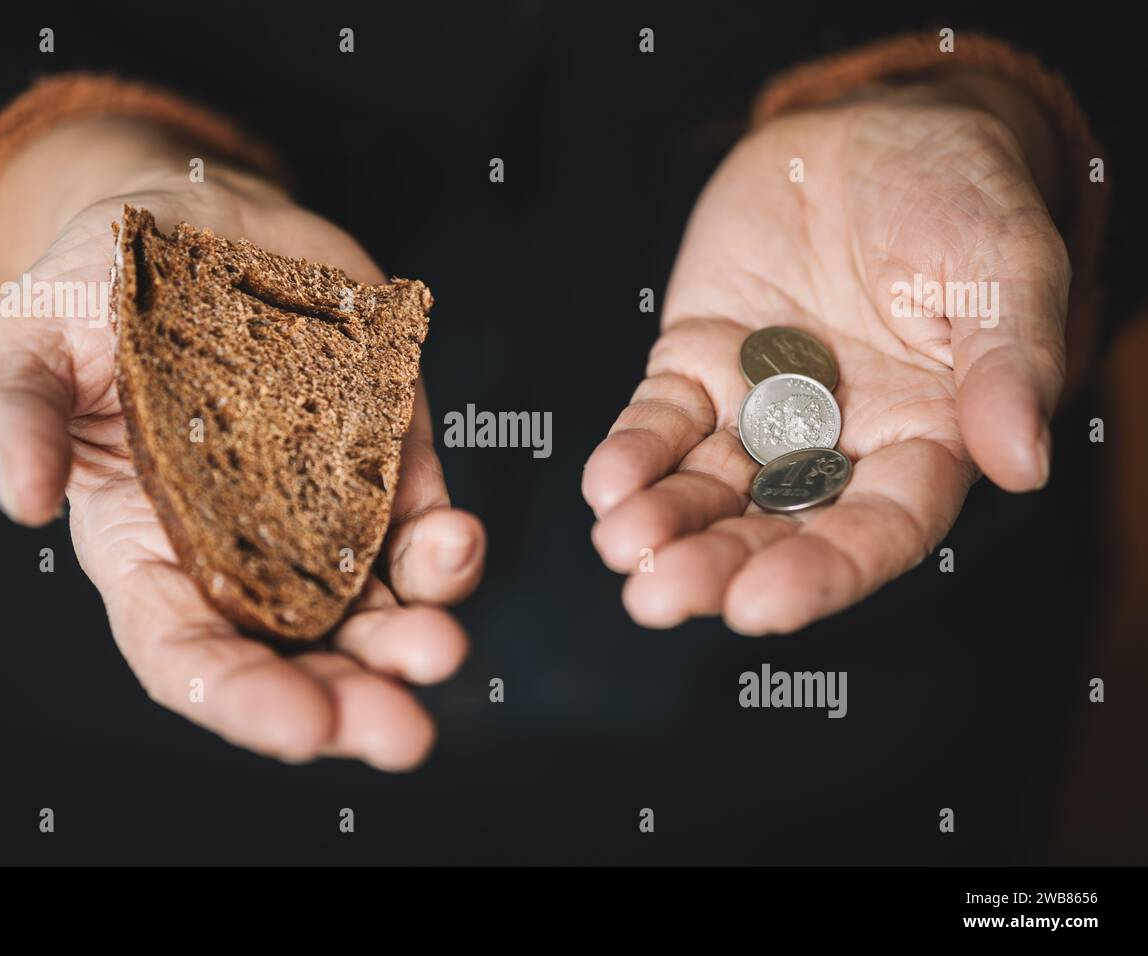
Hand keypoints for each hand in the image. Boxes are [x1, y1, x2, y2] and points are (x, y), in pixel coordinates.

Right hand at [0, 119, 484, 769]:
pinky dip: (447, 548)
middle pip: (300, 652)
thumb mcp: (25, 343)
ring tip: (442, 650)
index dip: (242, 699)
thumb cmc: (96, 292)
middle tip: (400, 730)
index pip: (191, 653)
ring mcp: (324, 507)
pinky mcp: (386, 459)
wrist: (197, 223)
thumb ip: (7, 417)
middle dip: (351, 700)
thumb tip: (20, 499)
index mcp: (149, 548)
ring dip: (414, 637)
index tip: (301, 726)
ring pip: (376, 606)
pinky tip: (456, 541)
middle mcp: (245, 548)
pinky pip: (422, 523)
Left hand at [584, 76, 1069, 633]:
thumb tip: (1023, 465)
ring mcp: (760, 407)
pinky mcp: (700, 363)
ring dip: (663, 521)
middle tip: (659, 599)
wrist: (872, 131)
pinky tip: (606, 483)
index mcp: (923, 439)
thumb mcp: (1006, 264)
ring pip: (709, 484)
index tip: (760, 607)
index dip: (823, 570)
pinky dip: (634, 450)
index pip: (878, 526)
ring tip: (623, 548)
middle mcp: (836, 441)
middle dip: (719, 562)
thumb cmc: (958, 196)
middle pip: (777, 523)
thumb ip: (1010, 363)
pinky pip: (662, 417)